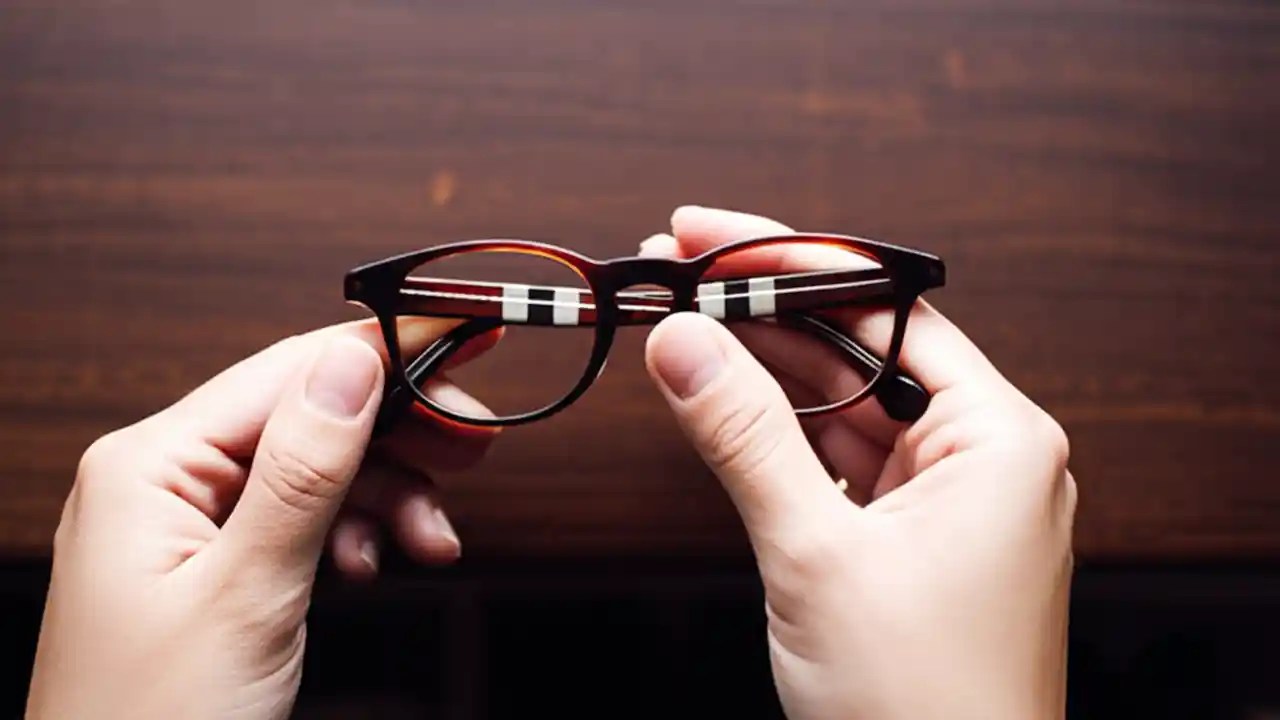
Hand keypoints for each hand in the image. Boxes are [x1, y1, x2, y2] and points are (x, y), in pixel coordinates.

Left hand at [25, 318, 496, 719]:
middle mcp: (164, 480)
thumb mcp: (245, 596)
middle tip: (475, 450)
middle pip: (310, 415)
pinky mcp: (215, 563)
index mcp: (148, 465)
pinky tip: (378, 561)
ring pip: (317, 469)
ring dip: (387, 496)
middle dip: (399, 436)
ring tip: (429, 541)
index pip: (288, 371)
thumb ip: (302, 473)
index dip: (388, 353)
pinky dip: (356, 533)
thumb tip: (354, 362)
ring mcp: (188, 523)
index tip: (466, 340)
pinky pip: (302, 517)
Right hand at [642, 206, 1074, 718]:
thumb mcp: (816, 557)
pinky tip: (722, 400)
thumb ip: (744, 439)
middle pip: (858, 351)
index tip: (706, 234)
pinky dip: (778, 437)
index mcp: (1000, 439)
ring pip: (843, 407)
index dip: (787, 260)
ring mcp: (946, 503)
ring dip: (761, 372)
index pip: (883, 310)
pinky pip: (839, 464)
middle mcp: (985, 458)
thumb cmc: (923, 710)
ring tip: (679, 326)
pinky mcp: (909, 543)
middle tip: (673, 274)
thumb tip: (681, 342)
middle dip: (761, 313)